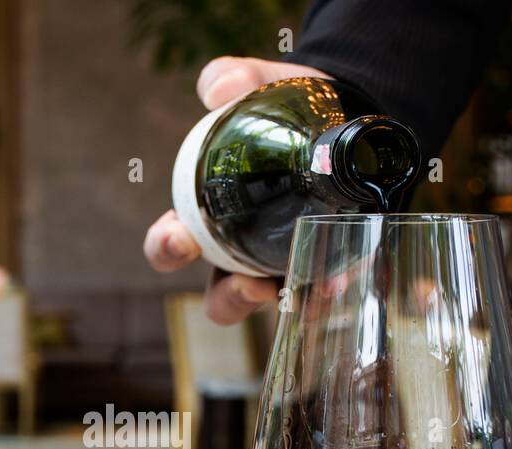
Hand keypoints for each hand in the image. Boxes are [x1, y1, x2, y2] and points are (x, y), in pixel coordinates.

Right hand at [144, 57, 332, 324]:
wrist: (345, 113)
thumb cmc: (284, 110)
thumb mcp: (259, 86)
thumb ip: (232, 79)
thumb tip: (220, 92)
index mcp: (207, 218)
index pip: (170, 246)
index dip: (167, 250)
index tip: (181, 241)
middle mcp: (240, 253)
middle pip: (220, 299)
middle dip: (229, 299)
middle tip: (249, 284)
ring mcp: (281, 266)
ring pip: (271, 306)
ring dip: (281, 305)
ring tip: (293, 288)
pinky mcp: (325, 267)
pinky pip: (320, 294)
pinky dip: (325, 293)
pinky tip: (337, 280)